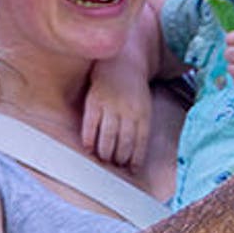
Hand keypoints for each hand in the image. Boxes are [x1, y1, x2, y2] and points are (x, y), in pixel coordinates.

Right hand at [83, 54, 153, 169]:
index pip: (140, 142)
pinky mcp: (94, 101)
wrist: (122, 62)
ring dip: (105, 152)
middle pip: (124, 142)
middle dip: (120, 158)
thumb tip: (135, 155)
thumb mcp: (144, 106)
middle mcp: (128, 111)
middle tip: (115, 165)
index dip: (135, 159)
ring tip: (104, 159)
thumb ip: (140, 127)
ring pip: (108, 136)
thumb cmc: (134, 90)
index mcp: (143, 114)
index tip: (131, 170)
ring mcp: (110, 106)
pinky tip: (88, 148)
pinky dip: (89, 139)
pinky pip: (90, 124)